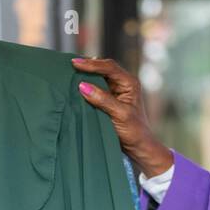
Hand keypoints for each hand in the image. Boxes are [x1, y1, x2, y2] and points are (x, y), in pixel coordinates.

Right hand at [71, 55, 171, 175]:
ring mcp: (116, 89)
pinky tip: (77, 82)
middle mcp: (123, 83)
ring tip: (71, 70)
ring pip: (99, 75)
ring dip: (87, 73)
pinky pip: (97, 86)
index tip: (76, 64)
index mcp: (129, 83)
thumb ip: (102, 99)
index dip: (92, 65)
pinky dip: (87, 83)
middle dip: (88, 65)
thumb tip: (82, 86)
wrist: (138, 145)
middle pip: (104, 68)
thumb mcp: (119, 114)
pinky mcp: (109, 97)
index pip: (109, 68)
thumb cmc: (133, 131)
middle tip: (71, 64)